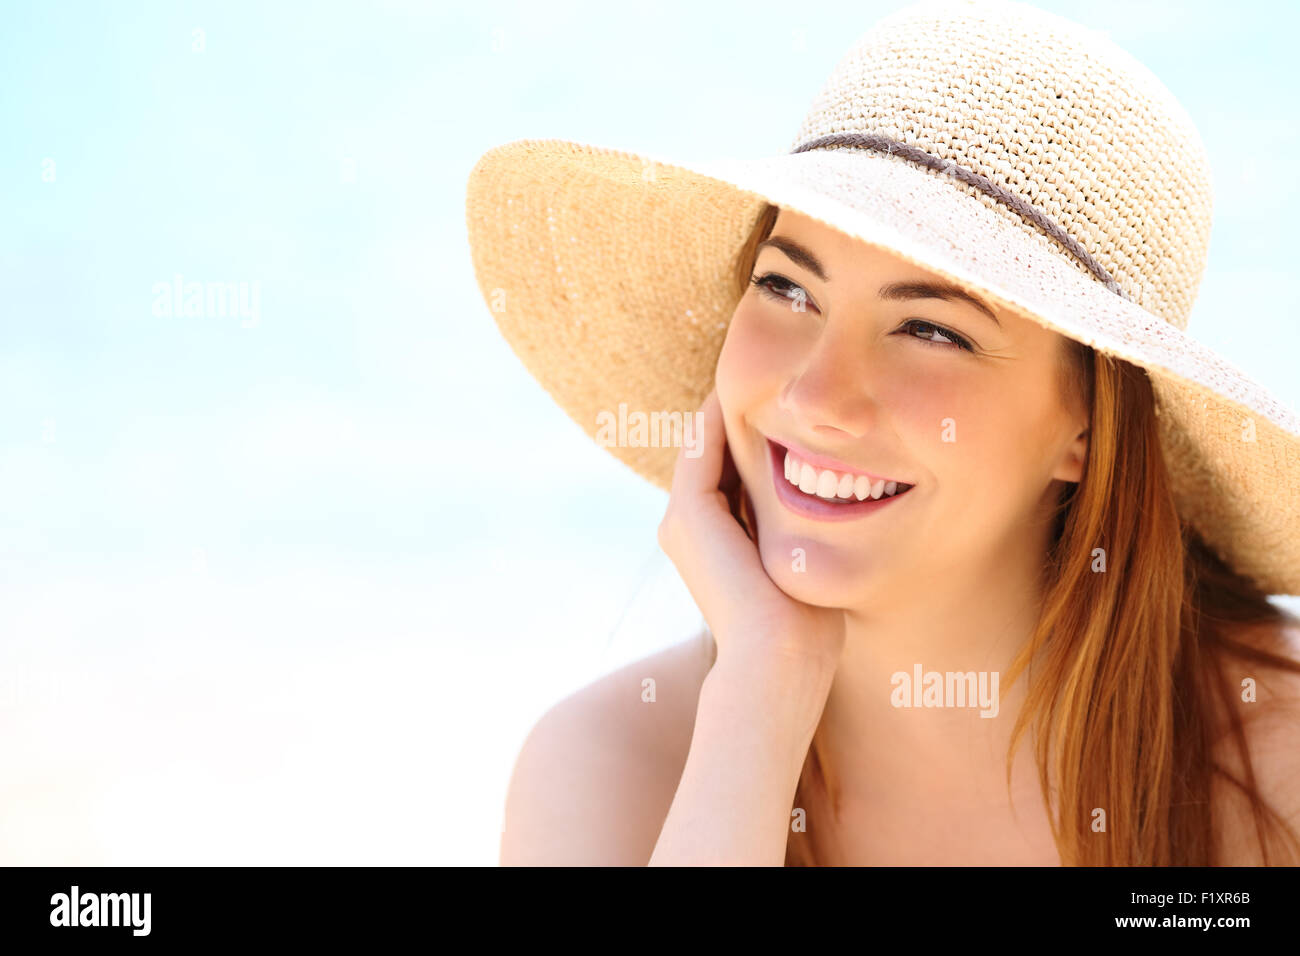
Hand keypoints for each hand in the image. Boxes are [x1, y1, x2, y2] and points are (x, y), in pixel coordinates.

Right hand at [657, 388, 846, 681]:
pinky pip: (703, 447)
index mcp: (710, 545)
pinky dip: (721, 416)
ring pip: (705, 445)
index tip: (792, 407)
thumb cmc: (804, 632)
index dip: (758, 439)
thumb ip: (804, 538)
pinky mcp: (688, 513)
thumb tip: (841, 513)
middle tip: (777, 377)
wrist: (779, 663)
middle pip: (713, 455)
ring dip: (731, 407)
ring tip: (764, 370)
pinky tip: (750, 390)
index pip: (730, 475)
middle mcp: (685, 530)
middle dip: (744, 417)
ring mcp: (681, 522)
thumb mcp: (803, 571)